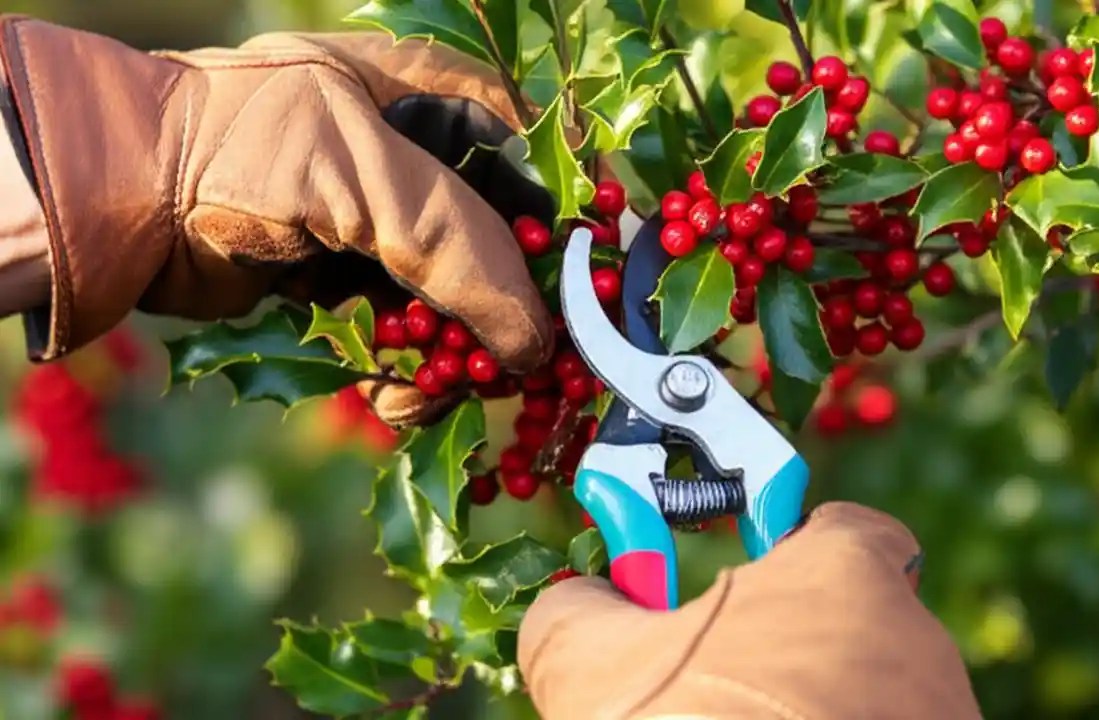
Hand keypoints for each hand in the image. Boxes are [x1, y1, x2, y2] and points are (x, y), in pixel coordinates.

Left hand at [1, 19, 553, 424]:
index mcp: (441, 101)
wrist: (123, 198)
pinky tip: (391, 396)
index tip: (583, 307)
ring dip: (453, 363)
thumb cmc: (241, 147)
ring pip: (462, 308)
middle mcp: (425, 164)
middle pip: (508, 255)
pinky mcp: (356, 284)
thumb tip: (535, 342)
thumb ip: (462, 250)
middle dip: (504, 323)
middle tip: (500, 374)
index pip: (542, 173)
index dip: (568, 241)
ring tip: (419, 394)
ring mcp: (389, 228)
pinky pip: (412, 338)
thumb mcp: (366, 176)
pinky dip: (410, 377)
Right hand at [517, 502, 981, 719]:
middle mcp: (916, 643)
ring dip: (816, 713)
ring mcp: (940, 719)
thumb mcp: (593, 665)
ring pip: (875, 698)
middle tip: (721, 687)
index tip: (749, 581)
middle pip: (857, 623)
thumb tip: (577, 600)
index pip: (848, 529)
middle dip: (794, 648)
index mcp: (845, 575)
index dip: (797, 549)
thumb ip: (581, 610)